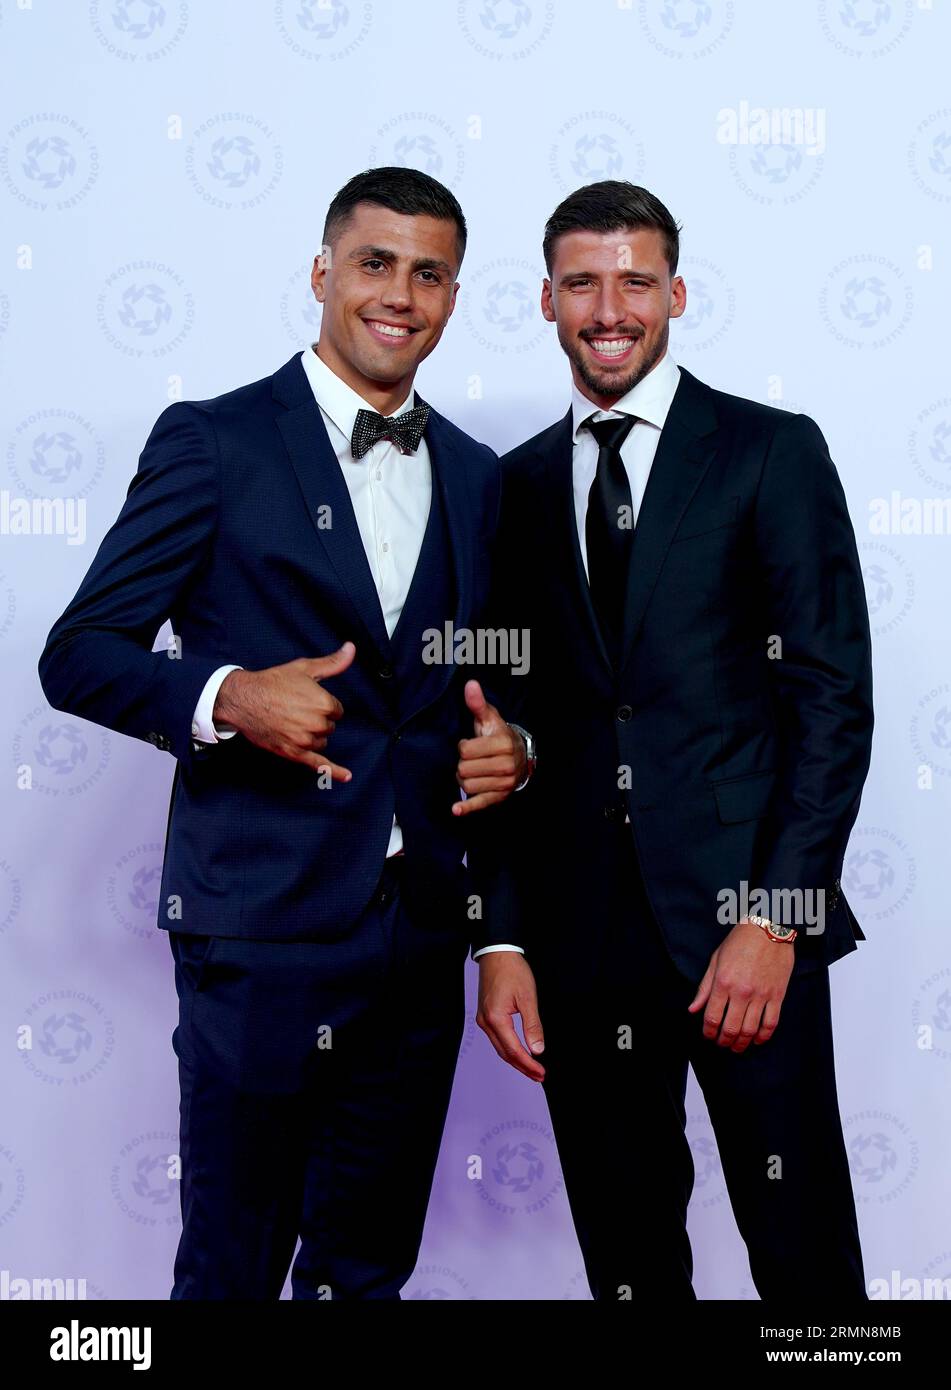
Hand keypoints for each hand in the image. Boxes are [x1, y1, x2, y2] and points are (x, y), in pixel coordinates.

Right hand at [213, 642, 355, 780]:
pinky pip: (319, 765)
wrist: (243, 700)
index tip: (304, 699)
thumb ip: (333, 662)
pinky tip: (346, 777)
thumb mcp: (304, 668)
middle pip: (329, 726)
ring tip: (291, 721)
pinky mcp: (294, 753)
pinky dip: (335, 771)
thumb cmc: (273, 682)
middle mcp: (318, 724)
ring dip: (312, 735)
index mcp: (325, 703)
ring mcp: (306, 741)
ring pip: (321, 742)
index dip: (322, 703)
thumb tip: (352, 648)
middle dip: (316, 718)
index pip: (336, 710)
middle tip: (294, 708)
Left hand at [453, 679, 526, 815]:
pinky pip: (480, 803)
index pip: (466, 751)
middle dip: (462, 764)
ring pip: (467, 785)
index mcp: (502, 744)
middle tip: (470, 759)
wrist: (521, 756)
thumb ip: (478, 703)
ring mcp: (503, 783)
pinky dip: (467, 807)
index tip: (469, 744)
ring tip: (471, 771)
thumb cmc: (499, 735)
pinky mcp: (499, 796)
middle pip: (464, 770)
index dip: (463, 747)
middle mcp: (505, 765)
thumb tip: (470, 684)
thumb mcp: (490, 718)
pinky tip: (455, 810)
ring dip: (463, 779)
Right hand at [477, 951, 544, 1080]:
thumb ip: (532, 1026)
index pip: (513, 1050)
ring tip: (532, 1069)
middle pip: (505, 1053)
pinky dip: (508, 1048)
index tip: (541, 1072)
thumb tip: (537, 1050)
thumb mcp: (528, 998)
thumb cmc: (512, 971)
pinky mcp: (485, 1015)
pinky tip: (519, 1052)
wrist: (497, 953)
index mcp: (495, 1018)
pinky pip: (497, 1038)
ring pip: (500, 1047)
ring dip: (515, 1060)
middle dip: (522, 1067)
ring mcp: (483, 1019)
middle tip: (539, 1075)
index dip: (528, 1064)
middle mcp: (486, 1022)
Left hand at [687, 919, 794, 1051]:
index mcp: (723, 983)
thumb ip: (705, 988)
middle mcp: (742, 992)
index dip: (708, 1033)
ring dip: (742, 1043)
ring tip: (737, 1046)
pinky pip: (771, 1023)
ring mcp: (761, 995)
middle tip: (722, 1044)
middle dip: (724, 1041)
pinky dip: (763, 1036)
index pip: (712, 1018)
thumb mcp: (716, 960)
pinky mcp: (777, 996)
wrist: (769, 928)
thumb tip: (693, 1009)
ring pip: (750, 1030)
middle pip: (731, 1028)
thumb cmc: (740, 941)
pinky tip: (757, 1040)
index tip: (708, 1036)